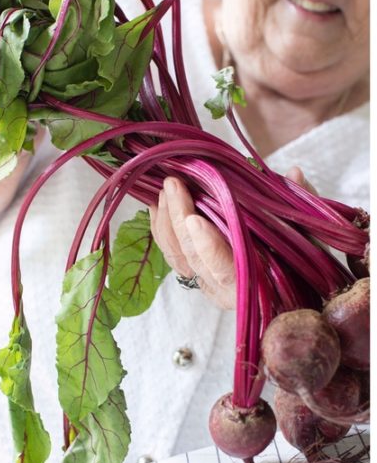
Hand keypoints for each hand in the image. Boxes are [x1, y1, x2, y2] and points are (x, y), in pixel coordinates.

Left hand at [149, 170, 313, 310]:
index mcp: (254, 285)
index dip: (209, 247)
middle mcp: (224, 289)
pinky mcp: (193, 274)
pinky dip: (161, 228)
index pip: (225, 270)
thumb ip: (297, 205)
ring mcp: (205, 283)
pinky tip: (157, 205)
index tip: (195, 220)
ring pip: (176, 255)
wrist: (291, 288)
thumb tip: (293, 173)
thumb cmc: (300, 260)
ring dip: (166, 220)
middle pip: (193, 257)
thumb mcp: (306, 233)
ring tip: (165, 189)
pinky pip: (170, 253)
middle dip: (179, 219)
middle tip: (174, 185)